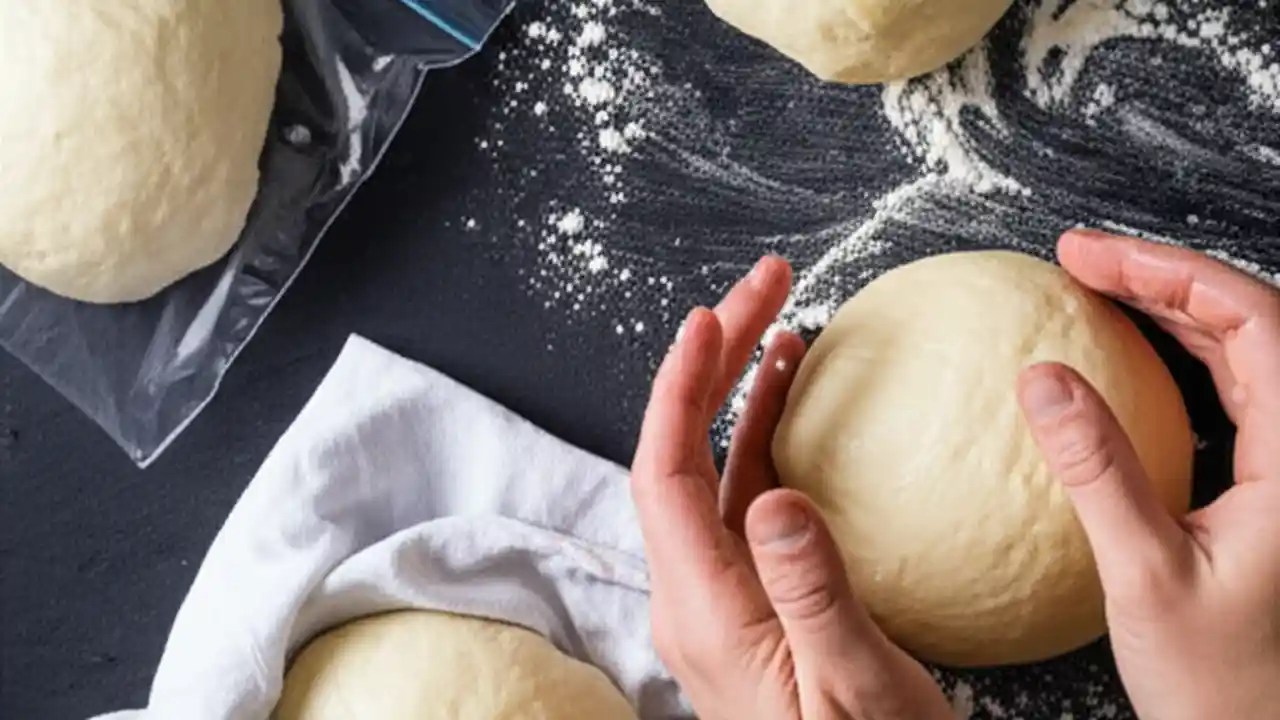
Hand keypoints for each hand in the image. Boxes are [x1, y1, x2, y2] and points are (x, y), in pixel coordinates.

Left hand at [630, 256, 952, 719]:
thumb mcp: (855, 687)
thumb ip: (812, 593)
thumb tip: (773, 494)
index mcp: (706, 610)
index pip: (664, 472)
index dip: (681, 387)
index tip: (711, 317)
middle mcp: (698, 597)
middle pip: (683, 454)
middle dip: (717, 364)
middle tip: (768, 286)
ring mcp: (724, 599)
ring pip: (717, 472)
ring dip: (746, 396)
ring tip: (787, 329)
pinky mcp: (756, 603)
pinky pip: (747, 504)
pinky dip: (771, 443)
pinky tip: (803, 412)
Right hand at [1018, 230, 1279, 719]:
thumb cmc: (1226, 684)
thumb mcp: (1146, 576)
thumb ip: (1096, 472)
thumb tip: (1040, 379)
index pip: (1251, 319)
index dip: (1166, 270)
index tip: (1084, 255)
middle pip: (1250, 322)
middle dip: (1160, 277)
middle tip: (1076, 261)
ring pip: (1244, 353)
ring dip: (1170, 313)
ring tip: (1094, 292)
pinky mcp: (1271, 489)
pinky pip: (1231, 395)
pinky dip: (1179, 360)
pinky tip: (1130, 359)